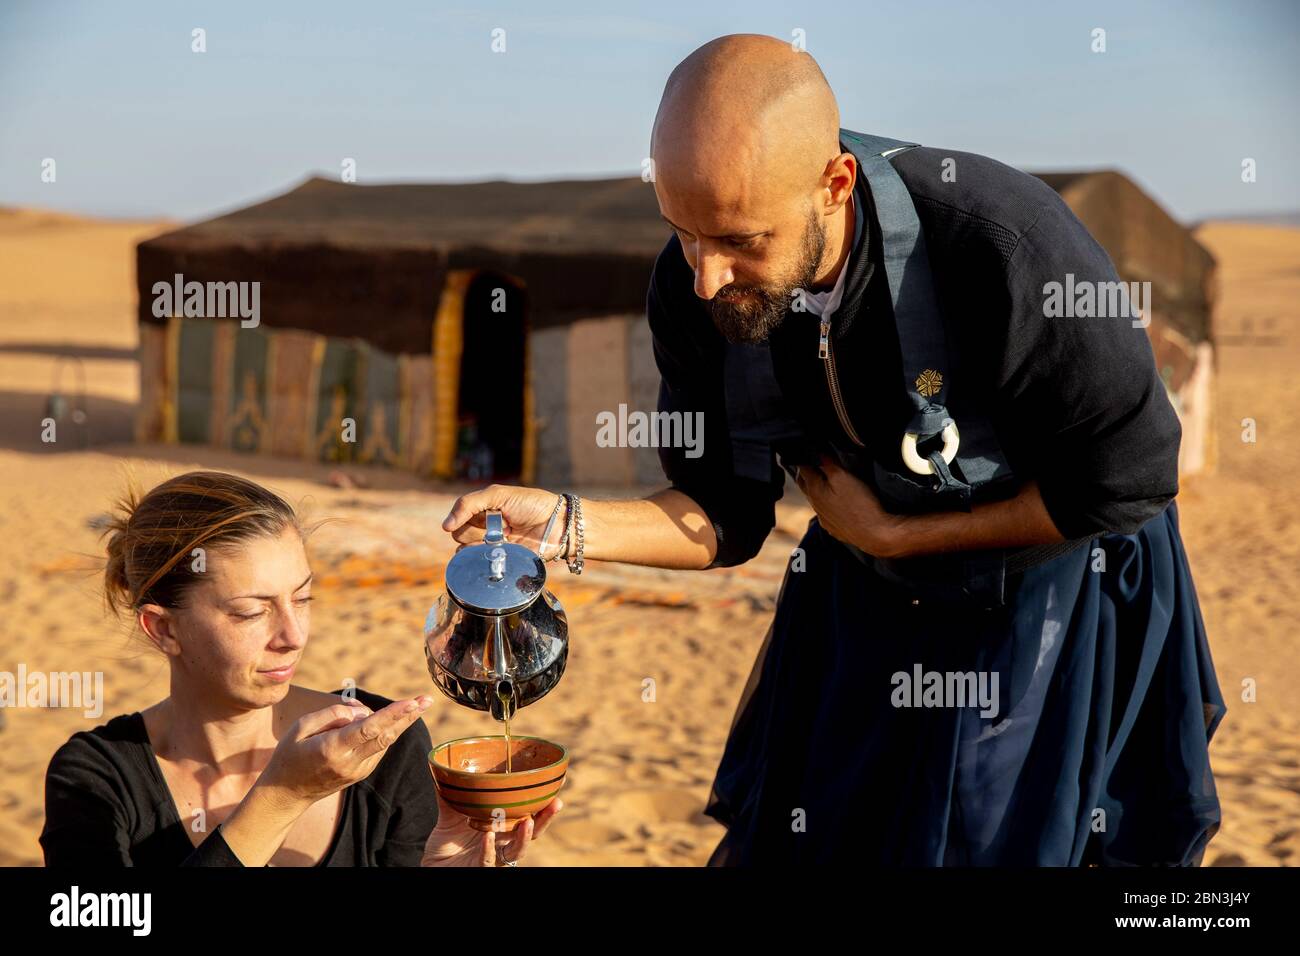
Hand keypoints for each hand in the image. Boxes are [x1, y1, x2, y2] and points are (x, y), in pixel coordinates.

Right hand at [259, 696, 433, 807]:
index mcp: (332, 748)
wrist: (285, 794)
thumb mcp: (300, 727)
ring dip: (400, 722)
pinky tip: (387, 721)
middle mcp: (349, 762)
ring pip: (385, 742)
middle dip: (409, 716)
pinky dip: (385, 732)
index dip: (393, 714)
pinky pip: (378, 749)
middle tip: (427, 699)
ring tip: (414, 703)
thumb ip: (332, 714)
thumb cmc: (289, 755)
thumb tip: (361, 710)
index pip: (369, 728)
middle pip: (386, 736)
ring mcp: (357, 771)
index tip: (412, 702)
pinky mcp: (361, 774)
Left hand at [421, 790, 563, 865]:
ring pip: (517, 850)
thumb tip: (445, 769)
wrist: (433, 866)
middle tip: (557, 803)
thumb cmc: (448, 843)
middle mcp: (503, 842)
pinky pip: (488, 860)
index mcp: (503, 827)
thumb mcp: (450, 815)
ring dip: (524, 836)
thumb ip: (451, 795)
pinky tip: (489, 836)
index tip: (559, 784)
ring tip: (528, 821)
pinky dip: (489, 848)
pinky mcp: (480, 868)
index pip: (529, 814)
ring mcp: (494, 857)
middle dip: (545, 818)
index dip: (544, 803)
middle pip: (532, 832)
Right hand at [441, 484, 565, 555]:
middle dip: (475, 532)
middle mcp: (486, 529)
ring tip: (501, 539)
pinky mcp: (503, 561)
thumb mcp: (499, 494)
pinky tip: (501, 551)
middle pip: (460, 535)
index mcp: (483, 510)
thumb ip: (469, 503)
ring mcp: (494, 546)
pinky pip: (484, 565)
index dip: (462, 518)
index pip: (458, 517)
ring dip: (479, 547)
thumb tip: (445, 527)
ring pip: (468, 552)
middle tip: (497, 526)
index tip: (477, 517)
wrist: (559, 524)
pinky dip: (487, 559)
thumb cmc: (532, 504)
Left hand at [794, 454, 907, 558]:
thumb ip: (826, 463)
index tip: (808, 450)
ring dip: (818, 488)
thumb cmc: (860, 505)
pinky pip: (826, 512)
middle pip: (805, 484)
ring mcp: (825, 519)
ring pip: (816, 499)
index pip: (801, 469)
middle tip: (813, 462)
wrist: (876, 535)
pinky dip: (828, 503)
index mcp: (814, 491)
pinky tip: (839, 501)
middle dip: (807, 472)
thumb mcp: (843, 476)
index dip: (805, 457)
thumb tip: (816, 453)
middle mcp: (815, 506)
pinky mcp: (835, 528)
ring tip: (827, 479)